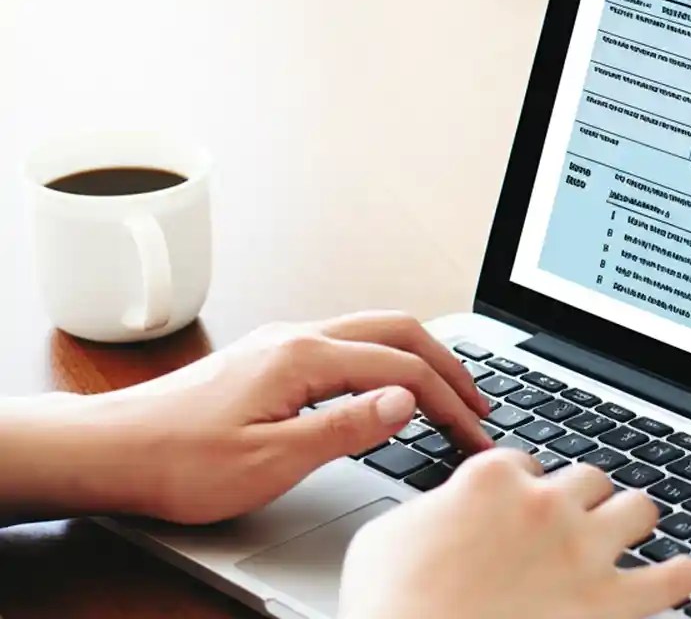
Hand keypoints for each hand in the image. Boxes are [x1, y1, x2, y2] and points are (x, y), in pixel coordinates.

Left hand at [0, 311, 492, 524]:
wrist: (109, 450)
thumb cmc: (178, 462)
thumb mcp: (270, 460)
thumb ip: (345, 427)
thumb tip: (405, 401)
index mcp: (303, 358)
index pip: (402, 371)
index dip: (448, 403)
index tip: (474, 434)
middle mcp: (296, 337)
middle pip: (396, 331)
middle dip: (447, 363)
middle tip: (479, 402)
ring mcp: (282, 342)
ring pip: (372, 331)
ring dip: (417, 358)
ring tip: (447, 392)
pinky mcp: (270, 357)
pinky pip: (346, 343)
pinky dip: (385, 361)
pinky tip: (388, 388)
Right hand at [339, 449, 690, 618]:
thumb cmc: (389, 609)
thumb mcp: (383, 539)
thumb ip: (427, 510)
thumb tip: (441, 512)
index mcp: (491, 479)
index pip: (523, 463)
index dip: (521, 487)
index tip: (519, 507)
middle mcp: (546, 504)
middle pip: (588, 478)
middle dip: (581, 499)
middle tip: (572, 524)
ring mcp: (584, 551)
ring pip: (638, 509)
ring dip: (631, 521)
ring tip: (627, 536)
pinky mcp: (611, 603)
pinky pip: (672, 578)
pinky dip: (680, 576)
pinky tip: (679, 576)